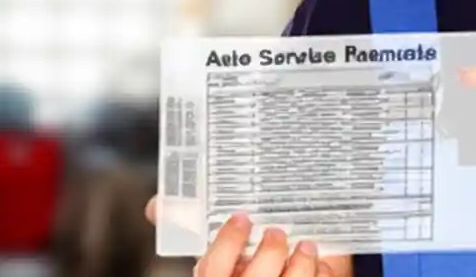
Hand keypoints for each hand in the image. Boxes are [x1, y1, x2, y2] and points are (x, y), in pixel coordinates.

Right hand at [145, 198, 333, 275]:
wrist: (278, 275)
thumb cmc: (247, 267)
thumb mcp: (222, 254)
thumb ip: (194, 228)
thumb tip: (155, 206)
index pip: (213, 268)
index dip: (228, 242)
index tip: (242, 218)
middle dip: (270, 253)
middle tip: (277, 232)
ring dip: (302, 263)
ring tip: (306, 246)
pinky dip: (320, 273)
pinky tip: (319, 263)